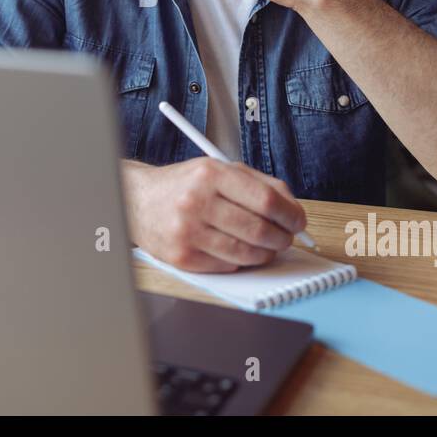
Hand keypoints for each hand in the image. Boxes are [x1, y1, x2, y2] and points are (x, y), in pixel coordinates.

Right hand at [122, 157, 307, 272]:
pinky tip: (238, 250)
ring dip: (265, 253)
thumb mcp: (219, 170)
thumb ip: (259, 183)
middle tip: (286, 237)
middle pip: (259, 229)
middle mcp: (197, 201)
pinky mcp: (182, 257)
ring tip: (266, 246)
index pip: (266, 199)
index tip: (298, 221)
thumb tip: (293, 209)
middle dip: (282, 237)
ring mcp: (188, 232)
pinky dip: (240, 262)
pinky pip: (227, 266)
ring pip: (246, 253)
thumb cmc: (184, 185)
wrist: (138, 200)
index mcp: (210, 174)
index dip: (290, 214)